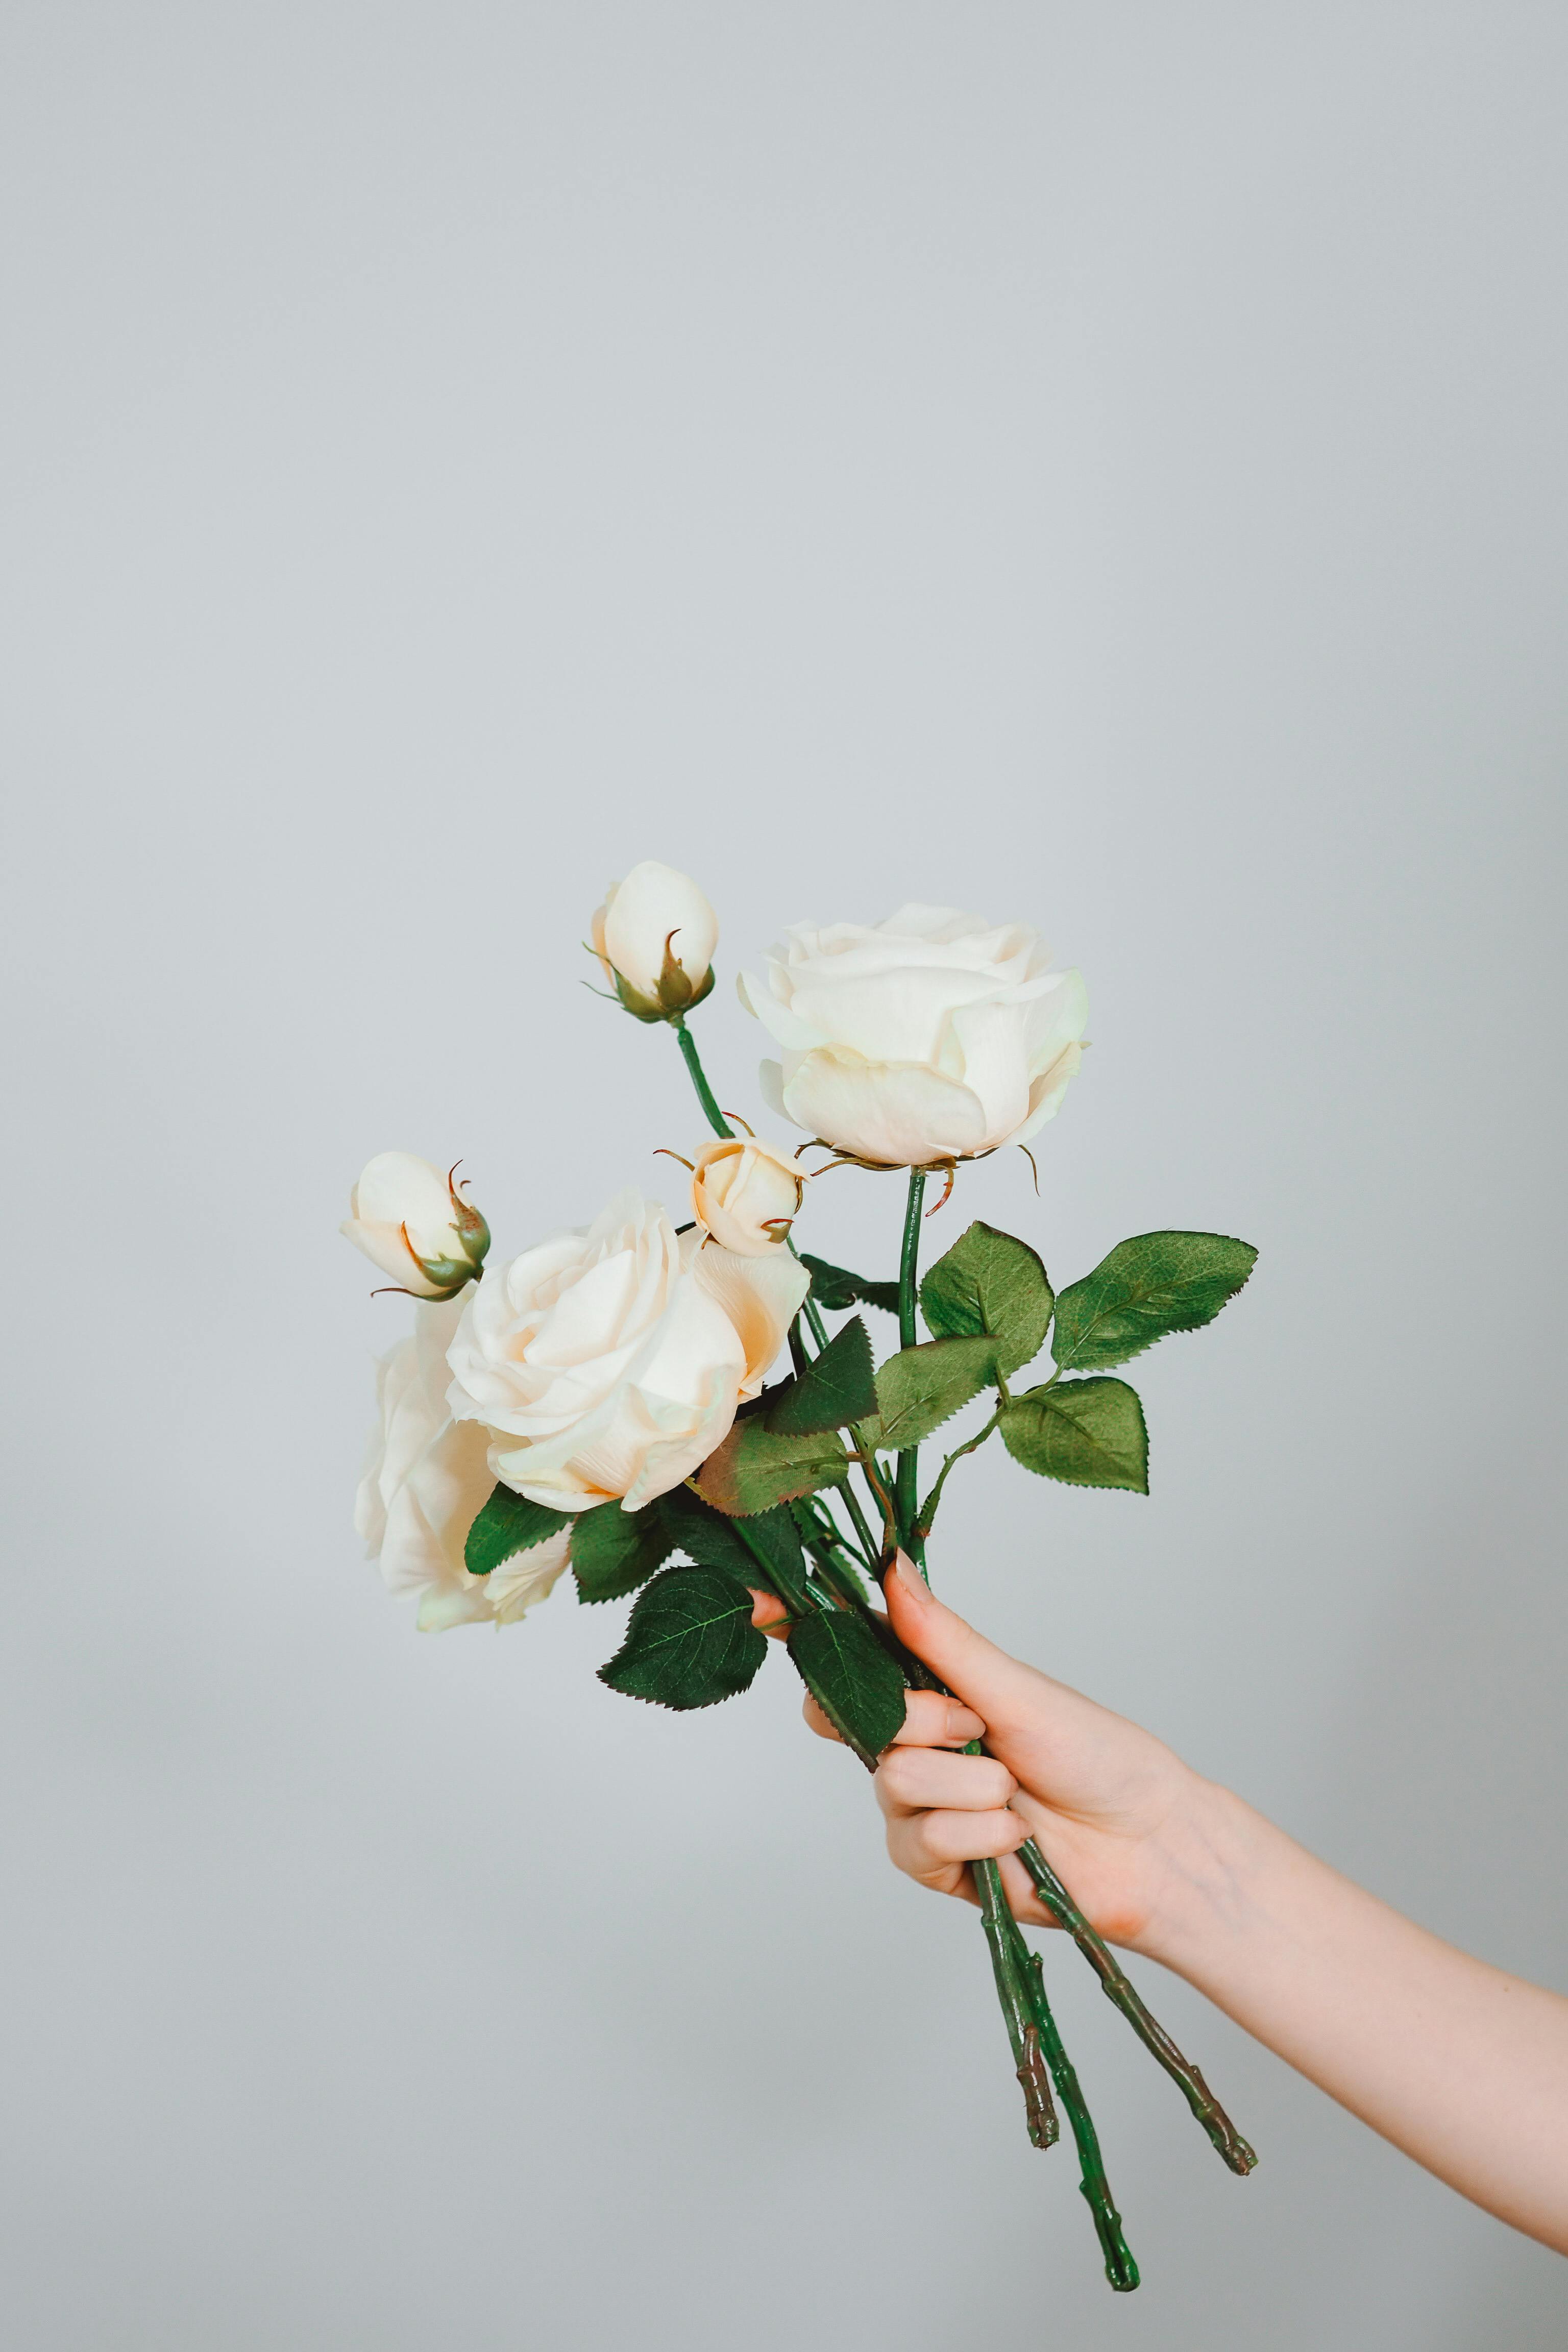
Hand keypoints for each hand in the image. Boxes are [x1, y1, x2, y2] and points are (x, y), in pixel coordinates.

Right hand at [765, 1553, 1209, 1959]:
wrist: (1146, 1845)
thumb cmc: (1097, 1755)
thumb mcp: (1016, 1686)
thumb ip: (943, 1638)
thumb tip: (893, 1565)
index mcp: (931, 1690)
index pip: (846, 1660)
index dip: (798, 1634)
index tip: (759, 1605)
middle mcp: (914, 1745)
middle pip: (849, 1720)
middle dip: (919, 1719)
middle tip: (977, 1725)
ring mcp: (920, 1807)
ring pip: (891, 1781)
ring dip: (968, 1783)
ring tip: (1015, 1790)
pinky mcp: (934, 1866)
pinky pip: (918, 1841)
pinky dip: (977, 1833)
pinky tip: (1016, 1836)